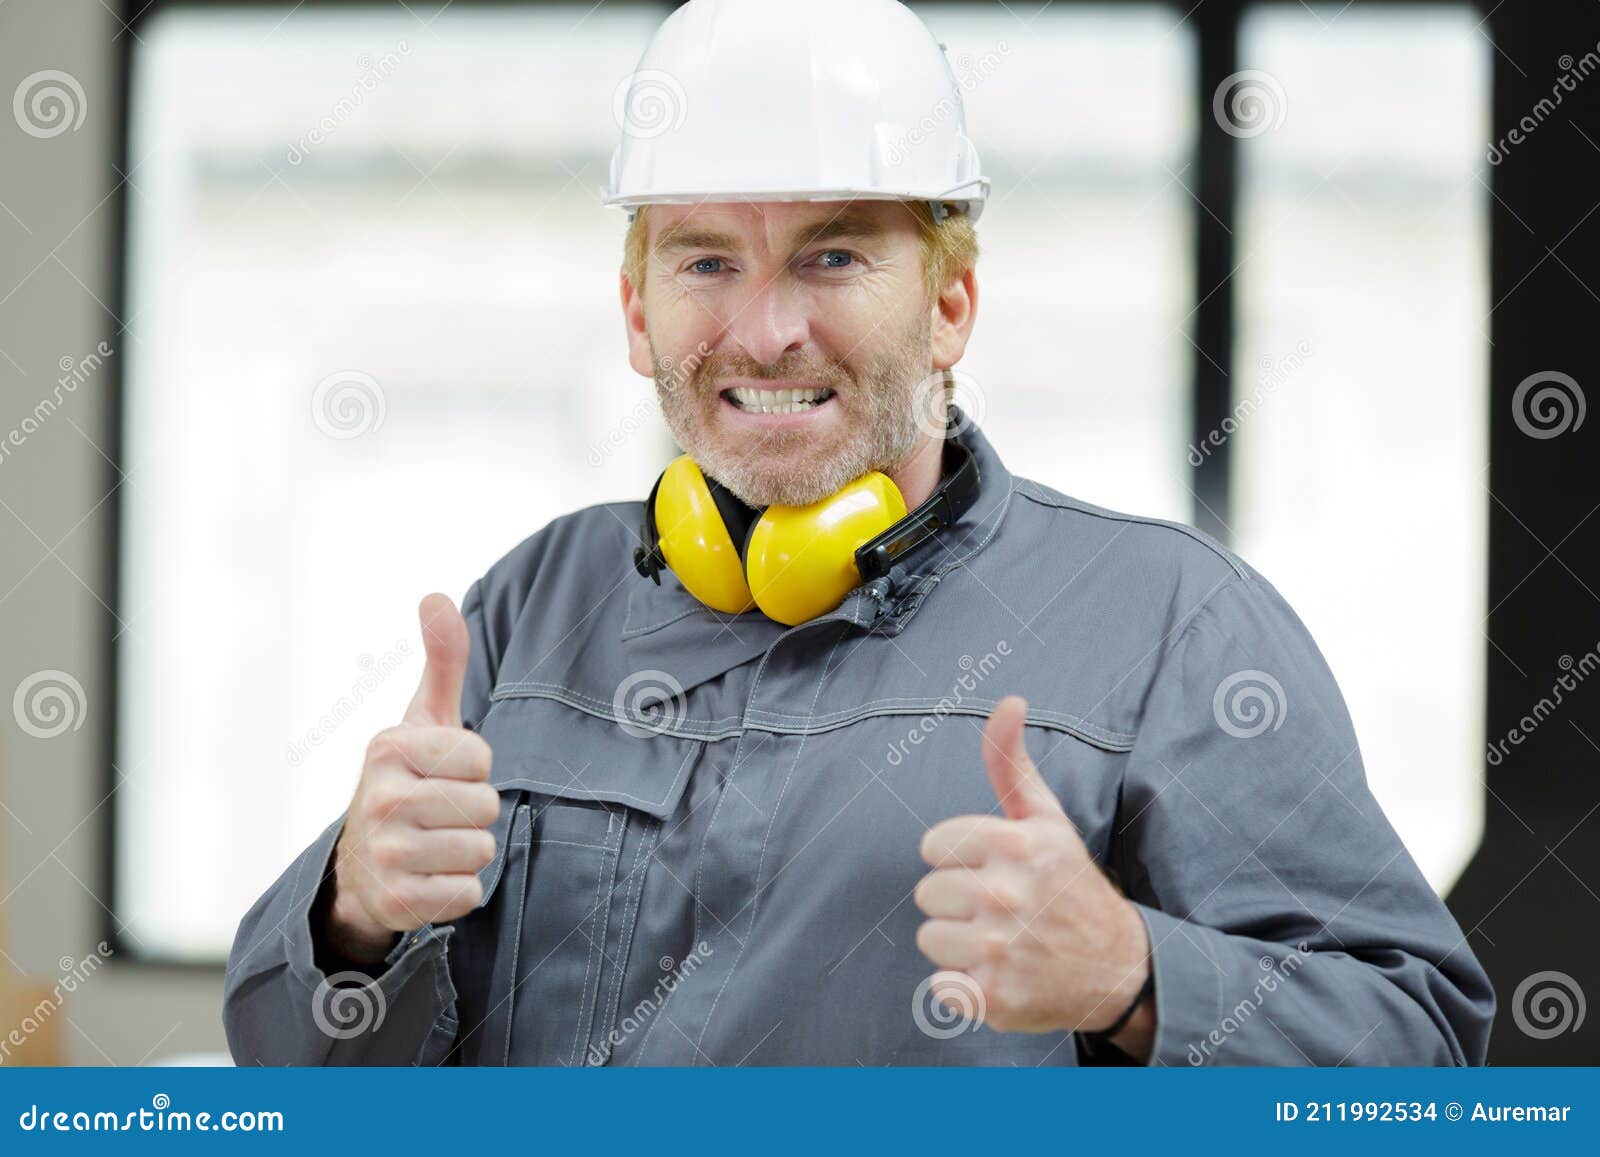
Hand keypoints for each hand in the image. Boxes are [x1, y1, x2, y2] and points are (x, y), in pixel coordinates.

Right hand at [326, 593, 499, 962]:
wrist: (360, 867)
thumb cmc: (405, 781)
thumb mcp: (422, 721)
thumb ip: (441, 661)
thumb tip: (435, 596)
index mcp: (388, 749)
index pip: (481, 757)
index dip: (472, 768)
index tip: (440, 774)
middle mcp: (379, 799)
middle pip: (485, 805)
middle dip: (472, 811)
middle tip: (436, 814)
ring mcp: (385, 854)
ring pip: (481, 849)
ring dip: (466, 851)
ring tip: (432, 844)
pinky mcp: (397, 902)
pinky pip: (468, 893)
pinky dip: (457, 890)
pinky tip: (427, 878)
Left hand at [914, 695, 1153, 1052]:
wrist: (1119, 966)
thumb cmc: (1068, 884)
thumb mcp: (1046, 820)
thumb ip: (1012, 762)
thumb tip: (1008, 700)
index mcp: (1016, 845)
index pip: (932, 846)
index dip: (957, 858)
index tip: (994, 868)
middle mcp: (1008, 896)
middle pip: (926, 895)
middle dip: (958, 902)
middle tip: (1003, 909)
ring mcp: (1002, 950)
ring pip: (929, 939)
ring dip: (959, 945)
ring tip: (1003, 942)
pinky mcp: (997, 999)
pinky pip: (941, 990)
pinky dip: (965, 989)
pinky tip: (1002, 977)